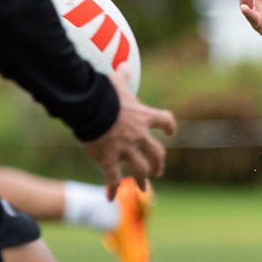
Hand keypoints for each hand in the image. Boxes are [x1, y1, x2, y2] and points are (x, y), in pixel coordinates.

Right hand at [81, 69, 176, 197]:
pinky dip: (111, 188)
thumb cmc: (103, 93)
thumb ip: (123, 77)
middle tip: (158, 170)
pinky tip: (110, 197)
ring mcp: (125, 150)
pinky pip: (112, 178)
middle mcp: (139, 136)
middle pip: (157, 153)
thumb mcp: (116, 84)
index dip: (169, 126)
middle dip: (159, 163)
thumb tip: (125, 64)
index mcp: (143, 117)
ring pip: (140, 169)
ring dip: (143, 179)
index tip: (171, 131)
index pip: (164, 121)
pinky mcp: (109, 160)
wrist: (89, 108)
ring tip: (144, 187)